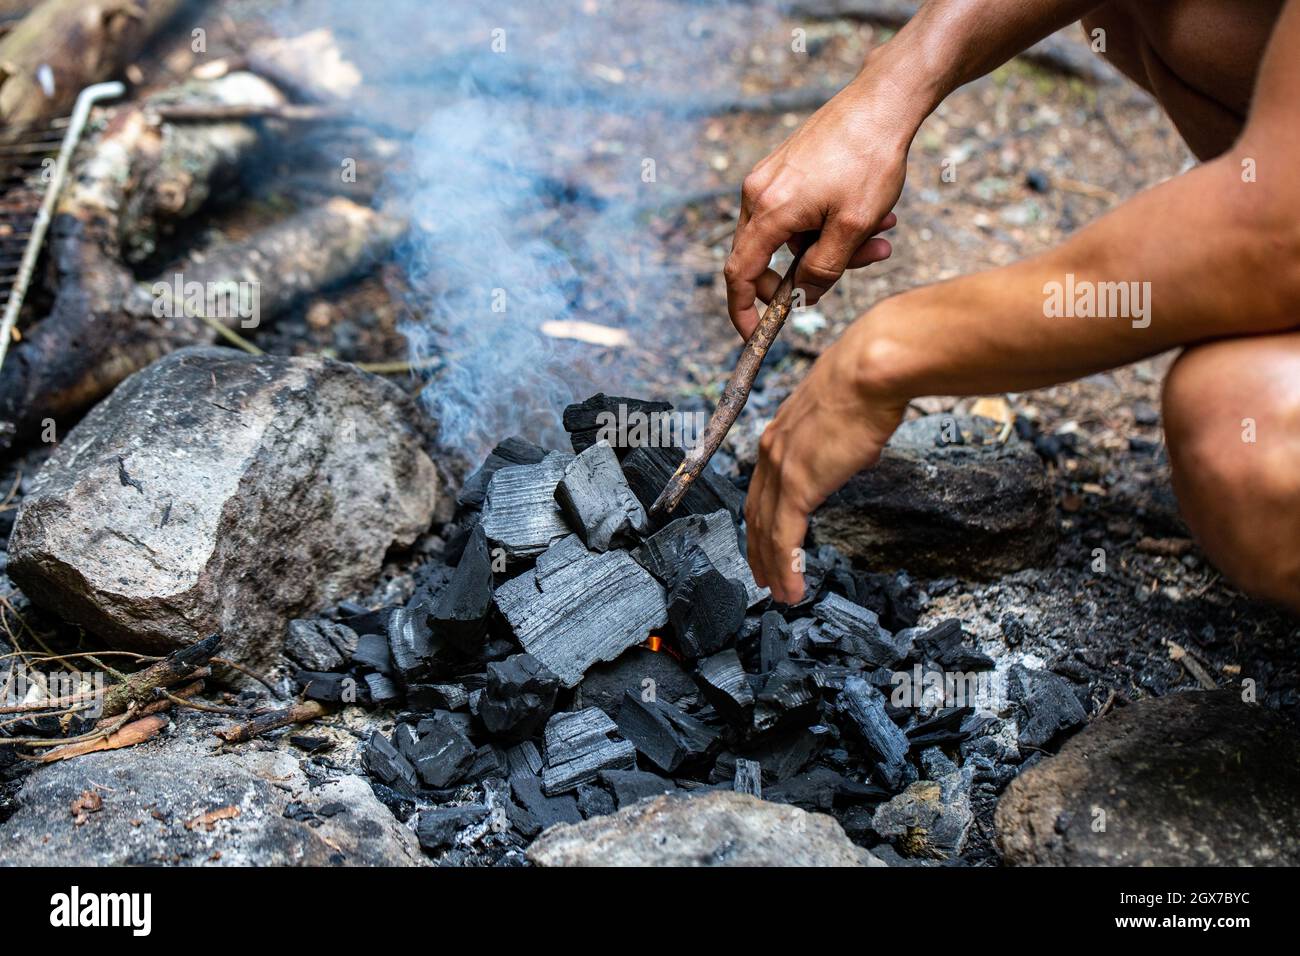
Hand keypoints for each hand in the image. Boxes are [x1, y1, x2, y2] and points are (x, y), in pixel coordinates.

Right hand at [724, 73, 914, 339]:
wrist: (882, 101)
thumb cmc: (869, 159)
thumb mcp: (853, 227)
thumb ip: (823, 270)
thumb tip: (804, 296)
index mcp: (769, 211)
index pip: (740, 275)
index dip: (744, 311)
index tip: (755, 333)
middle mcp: (758, 193)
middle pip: (769, 257)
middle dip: (813, 271)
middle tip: (861, 264)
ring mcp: (770, 178)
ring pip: (792, 236)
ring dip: (834, 244)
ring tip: (881, 232)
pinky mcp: (786, 168)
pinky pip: (800, 212)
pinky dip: (831, 222)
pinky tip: (872, 212)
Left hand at [744, 314, 908, 602]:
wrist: (871, 369)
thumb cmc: (869, 379)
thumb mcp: (849, 411)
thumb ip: (844, 436)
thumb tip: (857, 451)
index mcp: (781, 432)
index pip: (762, 486)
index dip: (762, 518)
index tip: (765, 540)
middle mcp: (772, 450)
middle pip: (756, 513)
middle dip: (758, 550)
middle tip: (764, 578)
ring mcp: (781, 469)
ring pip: (767, 532)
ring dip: (772, 568)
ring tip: (781, 595)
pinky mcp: (798, 486)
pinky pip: (786, 538)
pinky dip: (786, 568)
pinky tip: (792, 590)